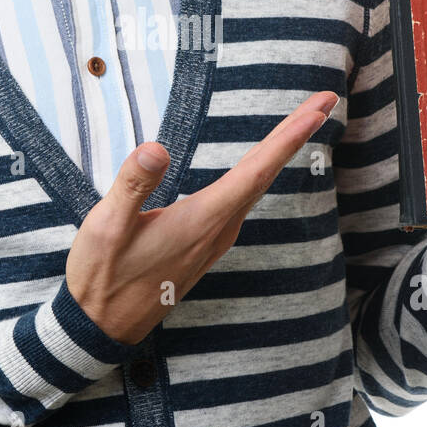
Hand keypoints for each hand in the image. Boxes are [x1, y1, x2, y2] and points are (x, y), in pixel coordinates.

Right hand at [66, 90, 339, 344]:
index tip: (318, 110)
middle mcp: (218, 230)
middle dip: (295, 134)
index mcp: (201, 220)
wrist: (102, 326)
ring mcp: (215, 240)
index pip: (256, 170)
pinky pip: (243, 200)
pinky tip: (259, 165)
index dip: (289, 138)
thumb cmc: (102, 275)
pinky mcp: (206, 245)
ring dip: (280, 152)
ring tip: (300, 122)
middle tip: (324, 100)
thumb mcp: (107, 227)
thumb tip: (155, 148)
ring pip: (256, 187)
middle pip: (265, 174)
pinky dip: (260, 172)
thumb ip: (133, 185)